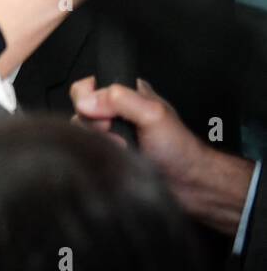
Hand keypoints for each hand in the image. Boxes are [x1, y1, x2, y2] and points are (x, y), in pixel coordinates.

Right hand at [70, 76, 251, 233]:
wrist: (188, 184)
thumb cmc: (179, 149)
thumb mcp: (153, 114)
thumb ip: (120, 100)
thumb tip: (85, 101)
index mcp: (128, 92)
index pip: (88, 86)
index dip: (89, 98)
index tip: (104, 112)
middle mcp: (116, 111)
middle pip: (81, 109)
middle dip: (95, 123)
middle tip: (115, 130)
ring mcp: (111, 133)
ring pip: (82, 131)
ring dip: (100, 140)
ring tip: (122, 147)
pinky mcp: (108, 152)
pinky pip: (88, 149)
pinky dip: (99, 153)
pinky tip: (118, 155)